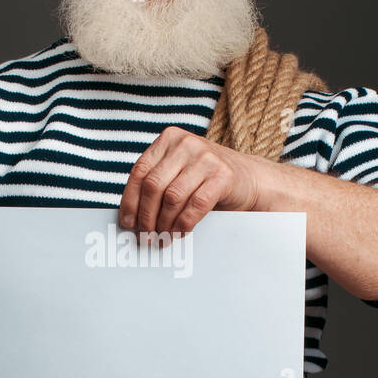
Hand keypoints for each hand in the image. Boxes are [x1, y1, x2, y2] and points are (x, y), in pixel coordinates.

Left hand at [118, 126, 266, 239]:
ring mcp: (206, 157)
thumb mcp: (179, 172)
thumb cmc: (207, 180)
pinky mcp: (223, 175)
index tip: (127, 222)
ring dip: (164, 224)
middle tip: (146, 236)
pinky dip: (183, 224)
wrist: (250, 179)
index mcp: (170, 138)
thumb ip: (157, 184)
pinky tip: (180, 234)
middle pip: (153, 186)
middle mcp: (186, 143)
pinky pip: (195, 206)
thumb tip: (130, 216)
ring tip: (163, 238)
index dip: (130, 200)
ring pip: (172, 197)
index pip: (140, 171)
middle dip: (146, 216)